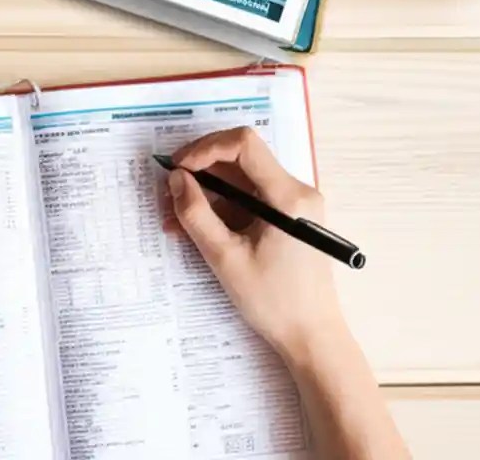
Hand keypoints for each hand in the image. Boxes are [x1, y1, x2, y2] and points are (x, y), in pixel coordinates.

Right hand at [165, 127, 345, 360]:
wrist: (311, 336)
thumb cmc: (274, 301)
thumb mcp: (225, 258)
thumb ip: (196, 214)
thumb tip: (176, 180)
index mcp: (289, 197)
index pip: (244, 145)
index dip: (205, 148)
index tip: (177, 168)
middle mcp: (296, 192)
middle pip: (240, 160)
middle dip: (199, 171)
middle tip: (168, 192)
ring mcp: (294, 205)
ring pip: (240, 181)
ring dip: (205, 193)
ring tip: (174, 218)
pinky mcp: (288, 219)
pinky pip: (248, 200)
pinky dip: (220, 209)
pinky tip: (194, 228)